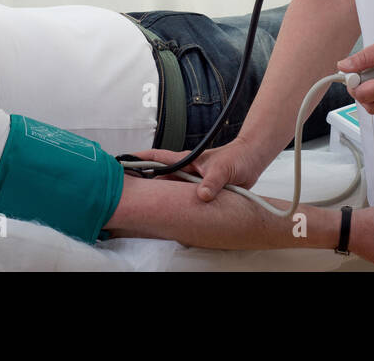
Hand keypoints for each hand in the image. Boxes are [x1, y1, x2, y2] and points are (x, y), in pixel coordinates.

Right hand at [127, 139, 269, 201]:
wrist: (251, 161)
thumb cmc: (237, 158)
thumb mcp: (224, 170)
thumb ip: (212, 182)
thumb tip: (202, 195)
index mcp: (186, 161)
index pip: (157, 158)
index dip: (139, 159)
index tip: (122, 163)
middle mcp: (186, 171)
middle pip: (159, 178)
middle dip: (144, 184)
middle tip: (128, 194)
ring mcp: (192, 181)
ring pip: (170, 190)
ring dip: (160, 197)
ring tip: (144, 208)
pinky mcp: (200, 191)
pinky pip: (184, 199)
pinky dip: (176, 205)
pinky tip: (170, 215)